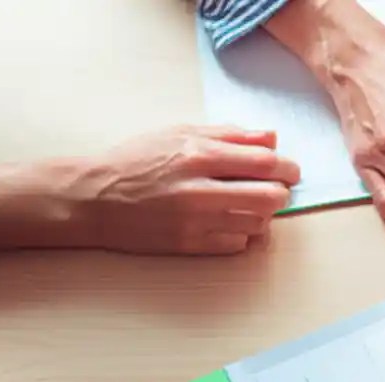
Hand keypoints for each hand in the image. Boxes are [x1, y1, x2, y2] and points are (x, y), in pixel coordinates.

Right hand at [84, 125, 299, 254]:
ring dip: (262, 215)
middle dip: (281, 193)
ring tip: (248, 205)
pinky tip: (228, 222)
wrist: (93, 199)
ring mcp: (195, 222)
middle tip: (276, 190)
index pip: (265, 163)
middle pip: (270, 197)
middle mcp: (199, 189)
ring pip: (258, 224)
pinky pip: (237, 243)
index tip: (290, 171)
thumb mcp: (178, 133)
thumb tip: (271, 138)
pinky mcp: (190, 246)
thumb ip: (229, 134)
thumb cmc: (136, 160)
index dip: (287, 168)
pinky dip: (241, 233)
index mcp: (198, 154)